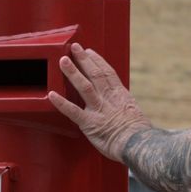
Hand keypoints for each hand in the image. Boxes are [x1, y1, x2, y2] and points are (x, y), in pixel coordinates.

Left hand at [47, 42, 150, 161]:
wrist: (137, 143)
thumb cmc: (138, 133)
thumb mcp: (135, 113)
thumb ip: (125, 107)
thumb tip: (124, 107)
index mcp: (120, 95)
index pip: (108, 73)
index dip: (97, 61)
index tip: (90, 52)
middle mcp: (108, 99)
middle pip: (95, 74)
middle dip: (84, 59)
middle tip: (74, 47)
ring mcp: (98, 110)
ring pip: (84, 86)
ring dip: (73, 72)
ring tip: (63, 61)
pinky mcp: (89, 123)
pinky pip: (73, 111)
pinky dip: (61, 103)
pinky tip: (52, 95)